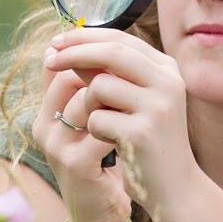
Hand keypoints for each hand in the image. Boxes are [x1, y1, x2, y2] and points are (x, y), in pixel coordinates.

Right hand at [34, 57, 131, 221]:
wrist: (102, 212)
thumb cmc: (102, 161)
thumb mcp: (94, 123)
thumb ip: (93, 91)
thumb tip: (104, 46)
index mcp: (46, 111)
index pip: (59, 66)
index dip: (93, 56)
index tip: (126, 60)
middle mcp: (44, 126)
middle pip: (72, 77)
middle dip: (108, 74)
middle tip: (137, 80)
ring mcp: (57, 145)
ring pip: (88, 99)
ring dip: (119, 99)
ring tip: (135, 108)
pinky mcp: (74, 164)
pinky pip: (101, 129)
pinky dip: (123, 125)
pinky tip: (137, 131)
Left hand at [42, 27, 196, 219]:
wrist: (174, 184)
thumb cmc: (148, 139)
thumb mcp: (133, 99)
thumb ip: (108, 72)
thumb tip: (61, 49)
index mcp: (168, 70)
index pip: (121, 39)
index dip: (84, 37)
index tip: (56, 42)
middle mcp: (169, 82)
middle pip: (112, 53)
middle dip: (74, 54)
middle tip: (49, 60)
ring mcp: (158, 106)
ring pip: (100, 86)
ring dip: (87, 105)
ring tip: (102, 124)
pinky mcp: (142, 132)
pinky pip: (95, 119)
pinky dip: (93, 131)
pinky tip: (112, 144)